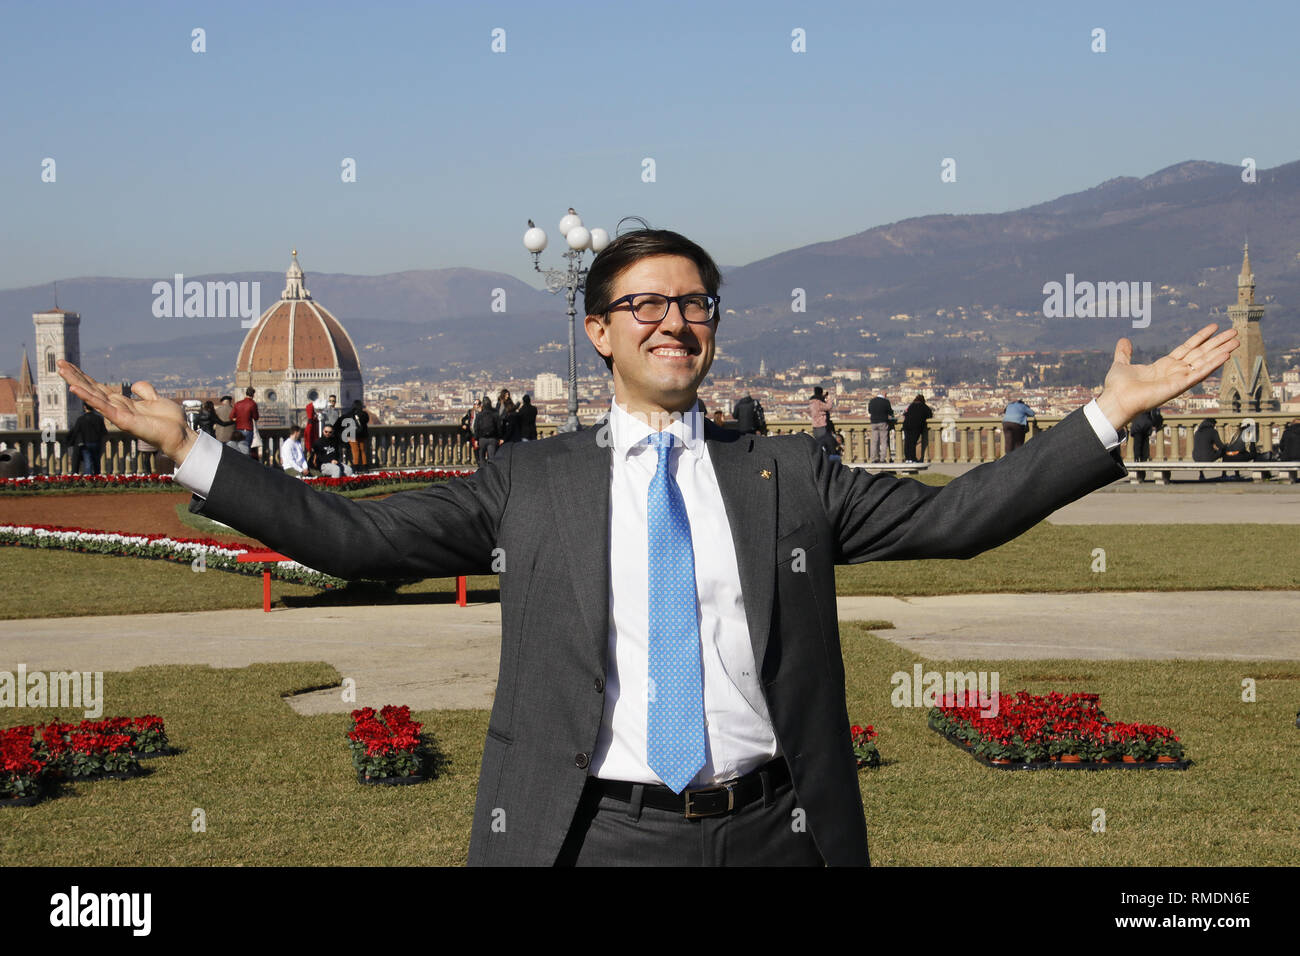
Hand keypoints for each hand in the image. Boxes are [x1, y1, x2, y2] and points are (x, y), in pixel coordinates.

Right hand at [56, 360, 197, 464]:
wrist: (180, 435)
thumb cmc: (170, 422)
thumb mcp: (157, 400)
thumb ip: (145, 391)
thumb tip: (134, 385)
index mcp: (123, 403)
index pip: (99, 388)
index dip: (85, 377)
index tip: (71, 366)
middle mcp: (117, 408)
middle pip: (91, 389)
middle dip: (75, 376)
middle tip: (58, 363)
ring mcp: (118, 414)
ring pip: (92, 396)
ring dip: (76, 383)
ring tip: (61, 371)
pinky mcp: (122, 420)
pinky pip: (103, 407)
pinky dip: (88, 398)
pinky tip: (75, 388)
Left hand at [1095, 324, 1239, 430]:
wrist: (1116, 400)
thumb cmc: (1118, 387)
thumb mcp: (1122, 363)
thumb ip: (1124, 353)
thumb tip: (1123, 340)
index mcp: (1164, 365)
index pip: (1187, 348)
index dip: (1201, 337)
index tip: (1214, 327)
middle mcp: (1174, 371)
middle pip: (1201, 353)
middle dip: (1218, 342)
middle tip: (1234, 332)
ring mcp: (1178, 379)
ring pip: (1204, 361)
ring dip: (1221, 351)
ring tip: (1236, 341)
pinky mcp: (1179, 386)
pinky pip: (1200, 373)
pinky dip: (1213, 364)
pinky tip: (1226, 355)